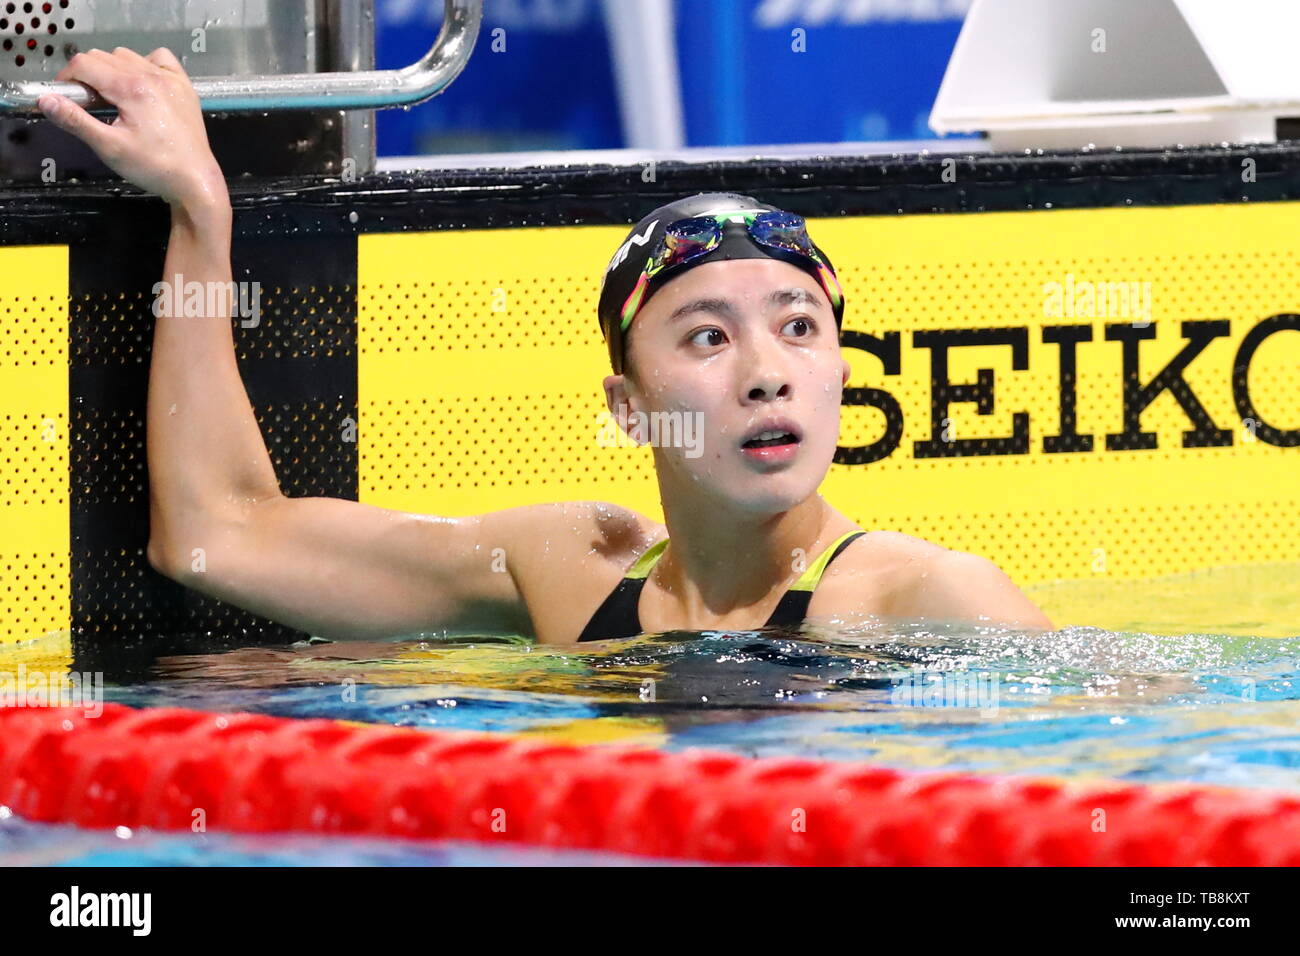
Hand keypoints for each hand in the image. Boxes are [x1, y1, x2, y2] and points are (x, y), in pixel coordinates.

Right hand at [39, 47, 226, 210]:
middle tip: (88, 104)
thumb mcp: (109, 147)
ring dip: (112, 69)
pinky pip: (160, 58)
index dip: (66, 78)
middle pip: (103, 57)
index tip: (64, 96)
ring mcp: (171, 79)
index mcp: (131, 88)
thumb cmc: (155, 168)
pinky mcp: (184, 87)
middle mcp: (152, 76)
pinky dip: (144, 64)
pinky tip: (141, 85)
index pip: (84, 64)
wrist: (195, 181)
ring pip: (128, 56)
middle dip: (87, 75)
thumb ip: (76, 121)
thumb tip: (46, 100)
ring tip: (113, 98)